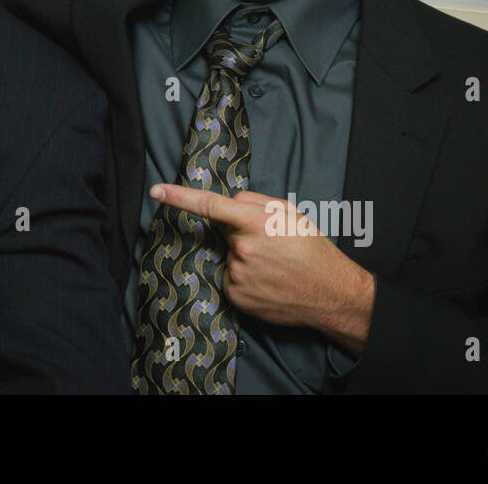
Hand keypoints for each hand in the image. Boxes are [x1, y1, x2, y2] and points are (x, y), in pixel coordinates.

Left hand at [150, 183, 374, 354]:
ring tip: (274, 265)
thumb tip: (230, 203)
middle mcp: (241, 249)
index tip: (156, 191)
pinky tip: (266, 280)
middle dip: (241, 232)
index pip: (209, 205)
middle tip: (271, 243)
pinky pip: (230, 278)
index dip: (179, 197)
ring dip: (244, 256)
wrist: (331, 293)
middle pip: (225, 231)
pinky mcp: (236, 296)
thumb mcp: (290, 213)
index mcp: (255, 223)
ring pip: (228, 256)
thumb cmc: (312, 249)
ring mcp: (237, 275)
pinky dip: (244, 277)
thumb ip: (255, 202)